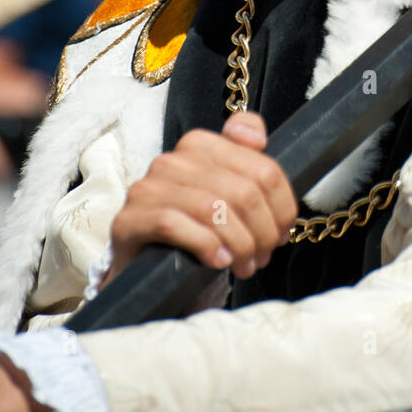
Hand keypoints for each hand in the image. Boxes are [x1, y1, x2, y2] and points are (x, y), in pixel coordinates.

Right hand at [107, 113, 297, 283]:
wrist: (148, 274)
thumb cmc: (194, 232)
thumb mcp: (226, 196)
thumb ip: (247, 160)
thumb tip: (256, 137)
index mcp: (199, 146)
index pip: (262, 168)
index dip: (281, 205)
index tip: (282, 232)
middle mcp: (171, 161)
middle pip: (243, 191)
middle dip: (262, 231)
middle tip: (263, 256)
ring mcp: (148, 189)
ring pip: (212, 208)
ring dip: (239, 244)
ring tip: (245, 265)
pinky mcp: (129, 221)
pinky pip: (175, 224)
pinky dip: (205, 245)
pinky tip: (218, 261)